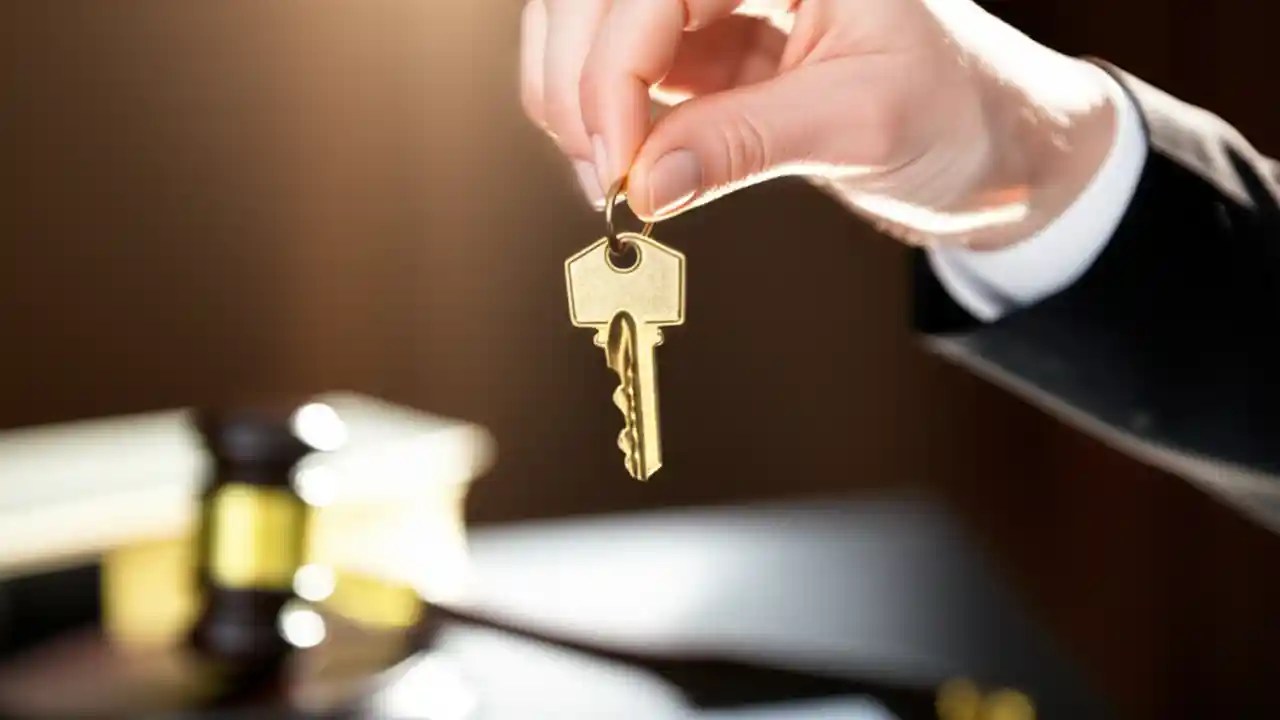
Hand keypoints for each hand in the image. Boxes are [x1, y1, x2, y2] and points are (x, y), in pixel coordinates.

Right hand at [520, 0, 1117, 248]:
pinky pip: (621, 67)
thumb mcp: (862, 124)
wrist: (989, 142)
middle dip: (580, 81)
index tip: (618, 163)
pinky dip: (602, 116)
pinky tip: (622, 166)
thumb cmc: (960, 111)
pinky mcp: (703, 41)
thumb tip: (644, 184)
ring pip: (592, 23)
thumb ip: (747, 145)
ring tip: (608, 179)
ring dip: (576, 98)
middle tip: (601, 176)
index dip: (615, 72)